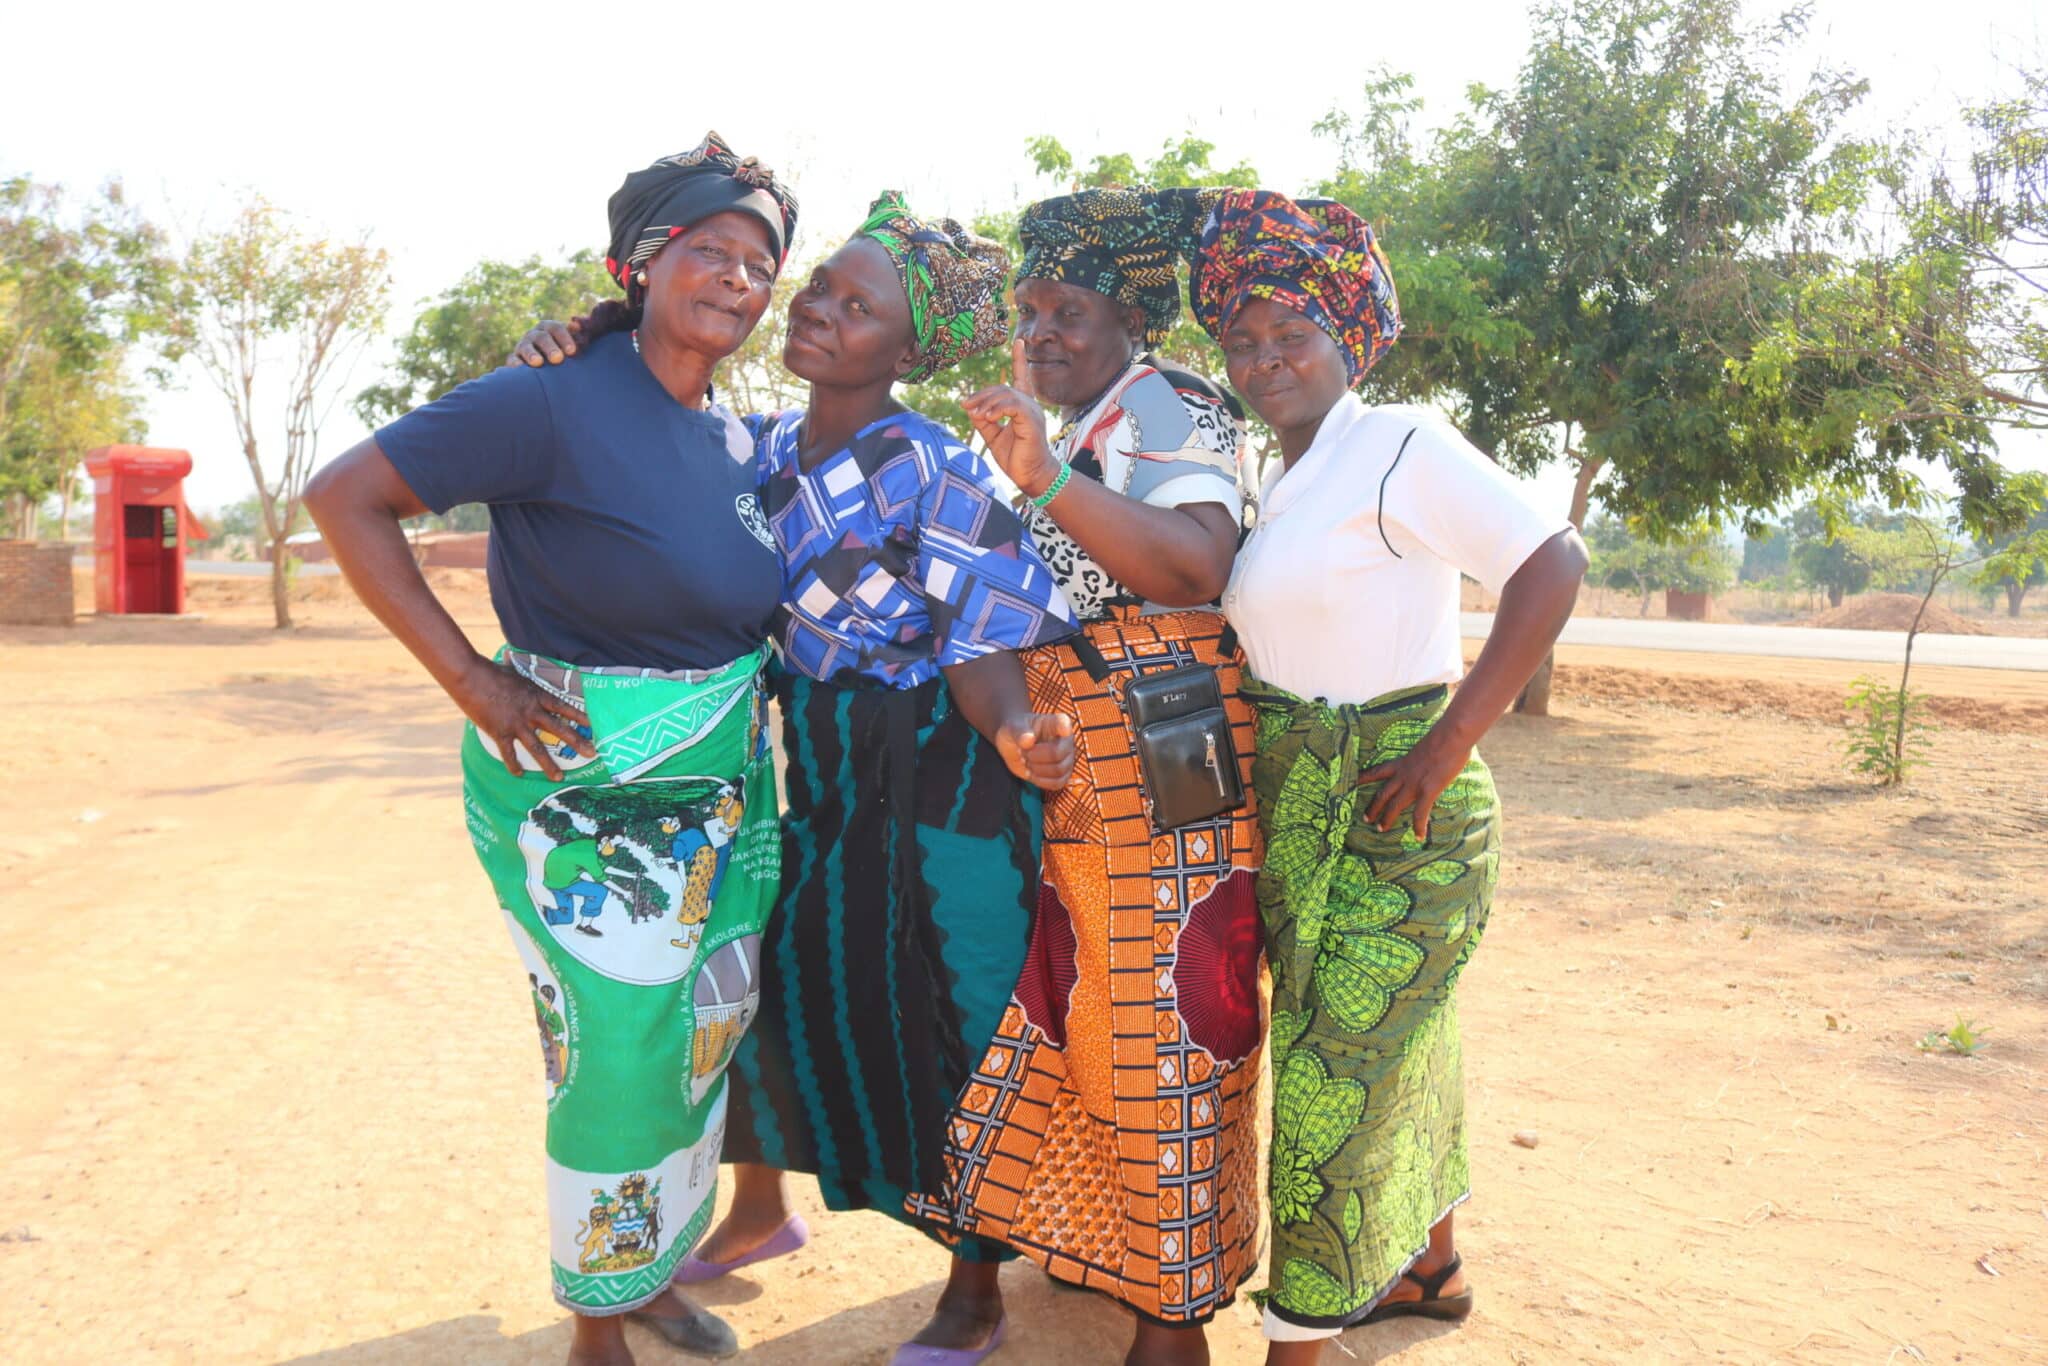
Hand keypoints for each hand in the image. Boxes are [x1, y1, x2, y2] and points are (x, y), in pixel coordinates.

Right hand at [452, 657, 594, 781]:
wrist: (470, 678)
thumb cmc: (492, 672)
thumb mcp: (516, 672)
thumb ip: (524, 676)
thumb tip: (522, 662)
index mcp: (537, 695)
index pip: (564, 707)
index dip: (579, 716)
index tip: (593, 725)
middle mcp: (531, 712)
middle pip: (559, 730)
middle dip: (577, 742)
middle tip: (591, 753)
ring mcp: (516, 724)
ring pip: (537, 748)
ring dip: (549, 764)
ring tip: (559, 777)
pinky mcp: (500, 733)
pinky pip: (509, 753)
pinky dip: (514, 765)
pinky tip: (520, 774)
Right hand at [504, 299, 631, 367]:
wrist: (546, 367)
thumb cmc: (566, 353)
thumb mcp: (575, 344)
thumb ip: (583, 334)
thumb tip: (593, 320)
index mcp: (551, 328)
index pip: (556, 327)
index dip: (564, 337)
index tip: (573, 351)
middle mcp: (535, 334)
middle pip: (541, 337)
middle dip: (550, 346)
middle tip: (558, 359)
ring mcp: (523, 346)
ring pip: (525, 347)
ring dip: (532, 354)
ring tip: (538, 363)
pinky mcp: (514, 360)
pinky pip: (512, 361)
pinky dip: (515, 365)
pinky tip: (519, 370)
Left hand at [961, 345, 1061, 498]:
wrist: (1031, 476)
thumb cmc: (1015, 457)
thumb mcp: (993, 436)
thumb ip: (983, 420)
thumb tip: (970, 408)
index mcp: (1022, 407)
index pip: (1022, 377)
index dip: (1019, 359)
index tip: (1018, 342)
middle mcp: (1029, 405)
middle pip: (1003, 388)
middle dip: (982, 394)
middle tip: (966, 405)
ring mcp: (1032, 412)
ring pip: (1006, 395)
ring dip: (987, 403)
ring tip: (977, 415)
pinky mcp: (1031, 421)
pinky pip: (1013, 406)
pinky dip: (997, 409)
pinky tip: (988, 417)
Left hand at [994, 711, 1076, 791]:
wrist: (1015, 744)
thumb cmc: (1016, 731)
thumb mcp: (1012, 727)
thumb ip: (1019, 732)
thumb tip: (1028, 739)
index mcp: (1055, 723)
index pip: (1063, 723)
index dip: (1064, 728)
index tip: (1062, 729)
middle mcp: (1066, 740)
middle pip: (1057, 754)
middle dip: (1035, 757)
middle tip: (1025, 752)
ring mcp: (1067, 758)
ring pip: (1059, 771)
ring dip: (1037, 770)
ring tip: (1028, 761)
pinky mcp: (1062, 774)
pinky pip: (1058, 783)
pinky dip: (1041, 782)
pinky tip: (1033, 773)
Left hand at [1356, 731, 1471, 839]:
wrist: (1451, 736)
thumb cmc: (1444, 736)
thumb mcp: (1426, 746)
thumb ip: (1423, 756)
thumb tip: (1430, 760)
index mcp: (1402, 762)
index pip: (1377, 771)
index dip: (1363, 778)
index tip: (1352, 784)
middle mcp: (1404, 774)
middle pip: (1382, 793)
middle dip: (1373, 807)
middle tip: (1365, 819)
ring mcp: (1414, 783)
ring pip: (1395, 805)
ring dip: (1386, 818)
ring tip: (1380, 829)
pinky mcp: (1428, 790)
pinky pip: (1421, 812)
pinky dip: (1419, 826)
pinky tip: (1418, 836)